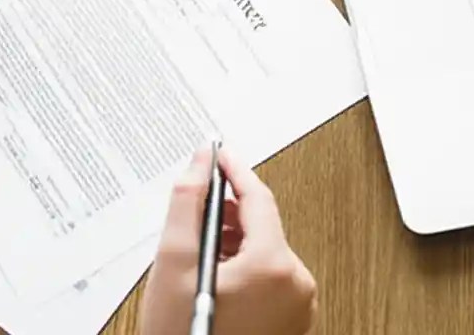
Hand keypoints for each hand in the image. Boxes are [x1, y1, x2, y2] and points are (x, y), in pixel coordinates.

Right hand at [139, 148, 317, 334]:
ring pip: (265, 252)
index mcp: (274, 264)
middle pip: (261, 226)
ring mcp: (298, 306)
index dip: (234, 170)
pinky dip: (244, 269)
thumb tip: (200, 163)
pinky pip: (270, 278)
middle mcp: (296, 283)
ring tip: (197, 256)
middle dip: (226, 215)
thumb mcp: (174, 263)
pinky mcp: (292, 322)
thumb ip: (187, 203)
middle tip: (194, 214)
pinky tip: (214, 280)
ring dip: (233, 243)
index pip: (258, 197)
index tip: (218, 155)